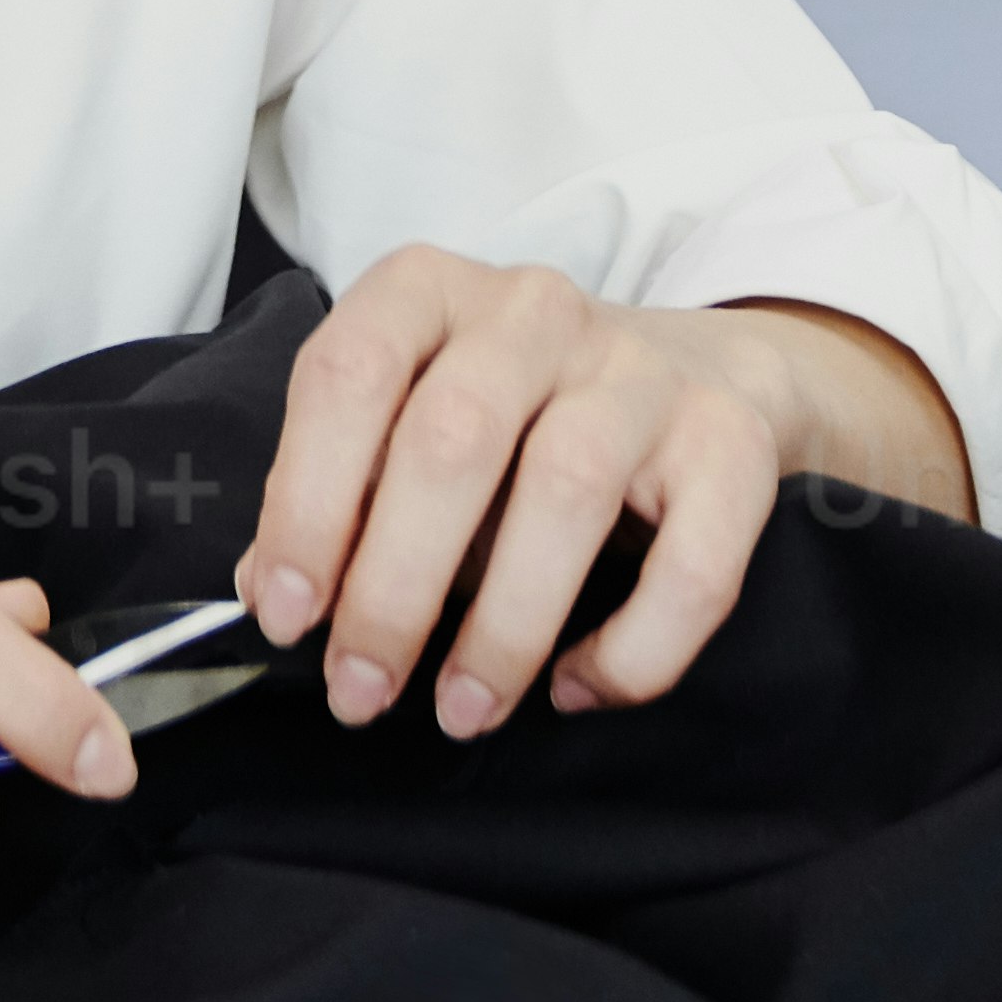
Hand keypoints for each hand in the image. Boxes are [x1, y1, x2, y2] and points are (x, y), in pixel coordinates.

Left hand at [243, 256, 975, 739]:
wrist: (706, 376)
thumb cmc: (520, 422)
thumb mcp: (411, 429)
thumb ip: (339, 498)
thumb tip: (269, 589)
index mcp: (431, 291)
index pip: (348, 373)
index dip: (306, 500)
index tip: (287, 615)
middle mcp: (535, 311)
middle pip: (451, 439)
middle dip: (393, 586)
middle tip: (361, 690)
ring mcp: (641, 369)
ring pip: (565, 490)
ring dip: (503, 626)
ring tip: (463, 710)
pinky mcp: (732, 442)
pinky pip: (693, 562)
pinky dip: (632, 646)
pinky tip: (577, 686)